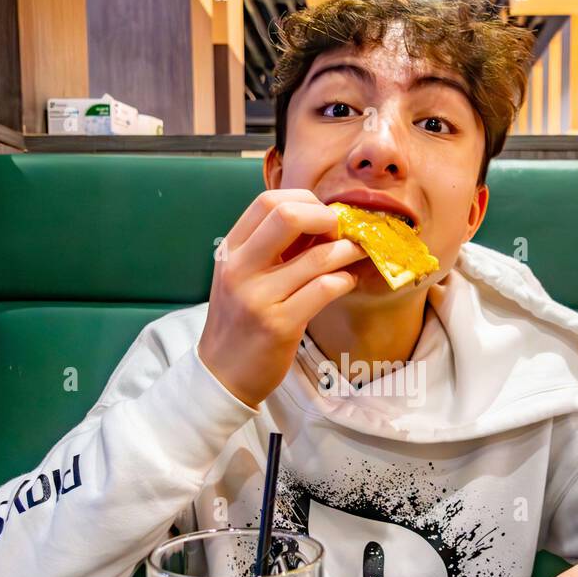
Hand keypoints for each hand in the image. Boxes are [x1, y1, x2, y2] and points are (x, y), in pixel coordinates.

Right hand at [198, 189, 367, 407]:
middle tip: (340, 233)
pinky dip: (345, 280)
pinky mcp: (279, 325)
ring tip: (354, 255)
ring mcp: (258, 297)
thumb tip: (321, 220)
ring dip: (346, 251)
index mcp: (230, 250)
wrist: (223, 374)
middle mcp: (239, 268)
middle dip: (326, 218)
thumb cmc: (240, 321)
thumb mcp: (242, 276)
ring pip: (317, 256)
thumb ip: (271, 248)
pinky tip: (347, 282)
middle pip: (288, 216)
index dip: (305, 201)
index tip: (322, 218)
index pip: (268, 201)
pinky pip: (325, 289)